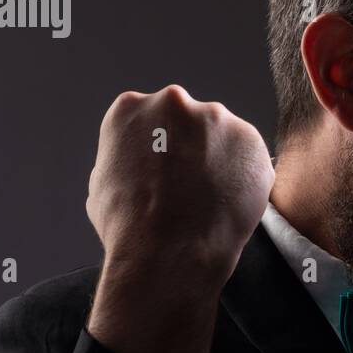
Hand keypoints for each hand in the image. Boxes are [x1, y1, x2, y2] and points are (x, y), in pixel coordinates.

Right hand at [86, 83, 273, 288]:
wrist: (167, 251)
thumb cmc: (127, 225)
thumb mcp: (103, 181)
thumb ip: (127, 157)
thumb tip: (139, 159)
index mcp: (131, 108)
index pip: (150, 119)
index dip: (159, 148)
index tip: (164, 171)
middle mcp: (174, 101)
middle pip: (189, 122)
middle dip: (192, 149)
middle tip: (190, 185)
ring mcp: (215, 118)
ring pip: (222, 137)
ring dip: (219, 161)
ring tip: (210, 198)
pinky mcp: (249, 139)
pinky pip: (249, 157)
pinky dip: (244, 177)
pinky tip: (230, 201)